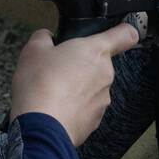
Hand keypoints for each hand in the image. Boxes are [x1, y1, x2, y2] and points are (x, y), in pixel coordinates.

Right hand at [9, 22, 140, 145]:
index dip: (124, 31)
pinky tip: (55, 107)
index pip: (125, 35)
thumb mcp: (33, 50)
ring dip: (76, 87)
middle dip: (80, 65)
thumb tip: (46, 38)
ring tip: (52, 91)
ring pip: (91, 87)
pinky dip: (73, 107)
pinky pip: (85, 108)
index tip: (120, 32)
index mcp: (95, 51)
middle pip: (98, 64)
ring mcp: (102, 100)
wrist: (40, 126)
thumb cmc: (40, 85)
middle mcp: (105, 74)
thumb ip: (44, 37)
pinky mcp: (94, 121)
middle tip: (57, 69)